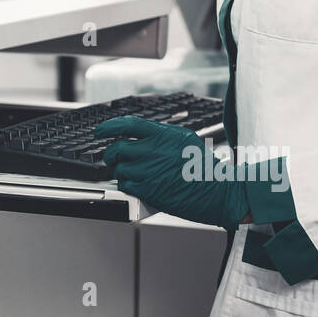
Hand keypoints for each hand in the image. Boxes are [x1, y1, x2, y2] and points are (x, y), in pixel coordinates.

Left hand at [96, 117, 248, 228]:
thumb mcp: (185, 139)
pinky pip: (125, 185)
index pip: (127, 125)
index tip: (100, 130)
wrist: (217, 191)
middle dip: (111, 154)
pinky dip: (126, 185)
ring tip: (131, 173)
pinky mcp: (149, 190)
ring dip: (120, 171)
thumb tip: (143, 134)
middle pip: (117, 148)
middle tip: (113, 157)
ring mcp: (149, 171)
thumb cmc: (204, 167)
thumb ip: (162, 135)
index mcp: (163, 135)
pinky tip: (136, 184)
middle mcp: (153, 151)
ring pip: (119, 169)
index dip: (109, 126)